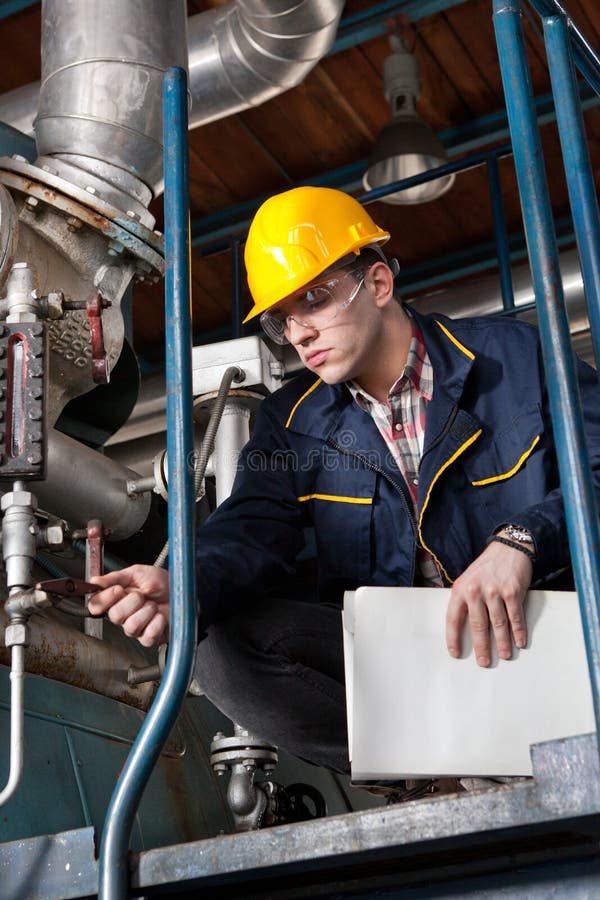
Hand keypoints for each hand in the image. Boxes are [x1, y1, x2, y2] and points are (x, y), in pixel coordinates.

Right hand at [89, 564, 169, 647]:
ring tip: (154, 605)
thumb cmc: (162, 583)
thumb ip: (115, 577)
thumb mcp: (137, 573)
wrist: (183, 591)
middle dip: (132, 601)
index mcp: (116, 600)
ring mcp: (136, 629)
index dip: (105, 599)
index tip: (118, 590)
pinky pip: (148, 634)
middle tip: (142, 595)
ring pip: (131, 625)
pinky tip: (160, 616)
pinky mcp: (149, 639)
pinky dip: (157, 622)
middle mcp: (123, 616)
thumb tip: (95, 581)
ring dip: (147, 611)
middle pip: (114, 615)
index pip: (96, 606)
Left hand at [446, 540, 531, 666]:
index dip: (453, 638)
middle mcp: (476, 590)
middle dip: (481, 647)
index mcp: (461, 589)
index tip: (455, 653)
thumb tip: (463, 626)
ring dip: (502, 642)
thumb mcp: (468, 579)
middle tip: (484, 661)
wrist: (507, 548)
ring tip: (504, 655)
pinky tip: (519, 641)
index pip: (453, 618)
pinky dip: (518, 632)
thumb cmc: (486, 567)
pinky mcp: (512, 591)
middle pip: (478, 626)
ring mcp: (495, 591)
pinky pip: (515, 617)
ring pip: (498, 624)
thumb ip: (465, 599)